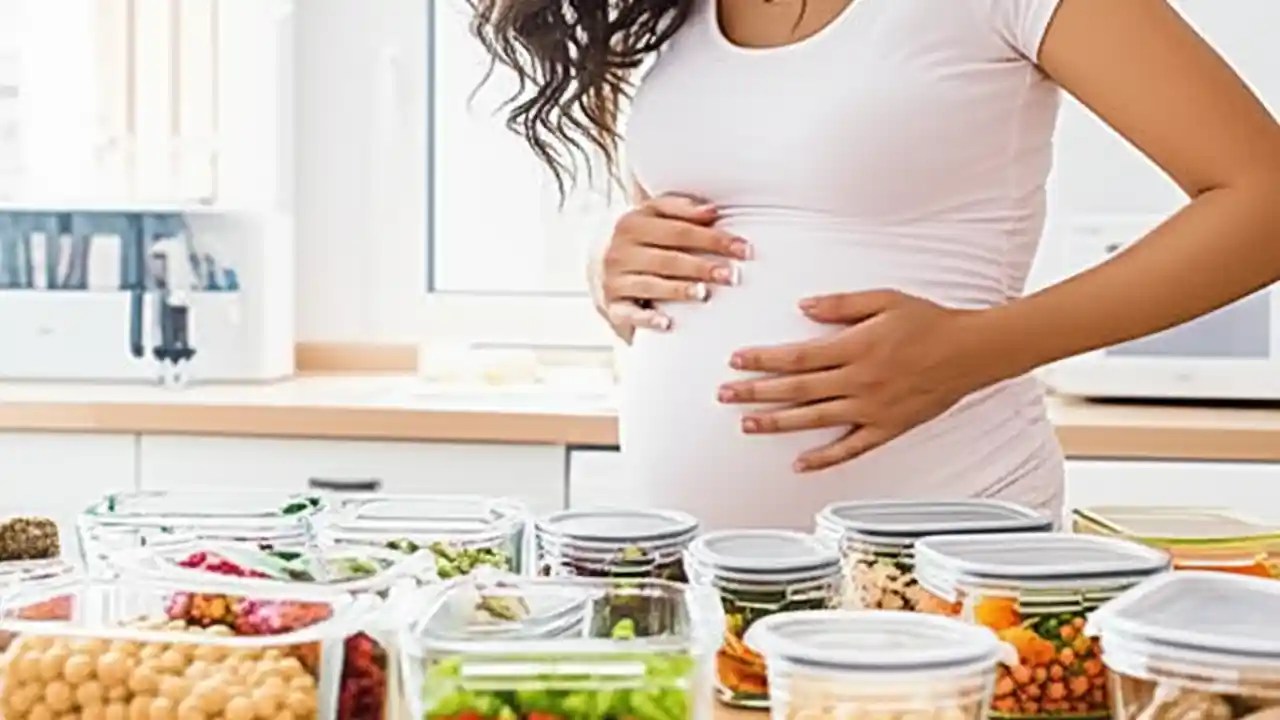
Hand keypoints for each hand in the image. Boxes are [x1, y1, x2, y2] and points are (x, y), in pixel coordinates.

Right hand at [596, 195, 750, 341]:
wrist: (598, 264)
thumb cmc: (640, 240)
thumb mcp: (653, 217)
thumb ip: (681, 209)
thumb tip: (712, 210)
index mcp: (633, 223)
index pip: (679, 230)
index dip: (712, 238)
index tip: (742, 248)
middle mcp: (620, 250)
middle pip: (668, 258)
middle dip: (702, 266)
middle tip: (732, 275)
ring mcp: (614, 279)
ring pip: (651, 284)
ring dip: (679, 290)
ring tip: (705, 294)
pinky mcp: (613, 306)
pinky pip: (629, 313)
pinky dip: (647, 319)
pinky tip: (667, 323)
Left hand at [717, 290, 993, 472]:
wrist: (971, 352)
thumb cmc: (929, 322)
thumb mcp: (885, 299)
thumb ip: (841, 305)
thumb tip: (802, 306)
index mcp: (856, 348)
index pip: (798, 356)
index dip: (764, 360)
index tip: (736, 361)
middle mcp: (859, 381)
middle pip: (798, 389)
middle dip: (757, 391)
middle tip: (725, 394)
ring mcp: (872, 408)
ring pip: (815, 419)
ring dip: (778, 423)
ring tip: (746, 424)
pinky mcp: (887, 428)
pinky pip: (850, 448)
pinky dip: (823, 458)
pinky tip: (799, 463)